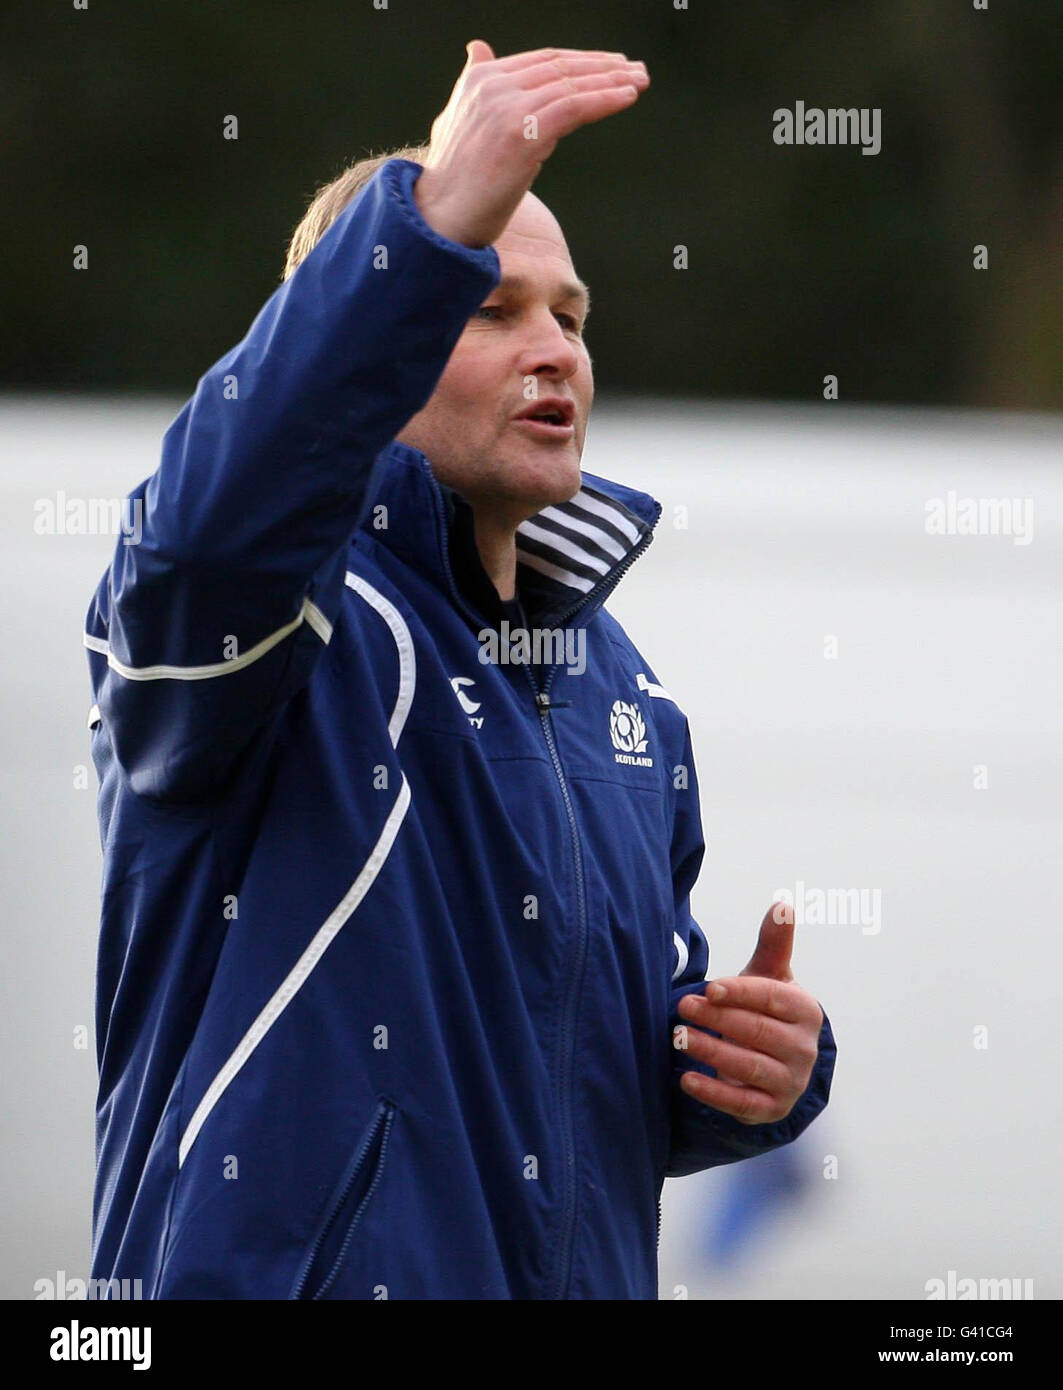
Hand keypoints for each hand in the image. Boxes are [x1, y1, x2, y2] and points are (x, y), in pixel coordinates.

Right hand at [414, 40, 648, 246]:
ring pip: (572, 86)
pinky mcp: (523, 133)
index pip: (543, 60)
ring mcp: (507, 107)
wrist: (440, 218)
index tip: (611, 66)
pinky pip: (574, 108)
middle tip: (636, 71)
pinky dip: (605, 100)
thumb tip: (477, 47)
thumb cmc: (454, 181)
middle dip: (603, 68)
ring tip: (640, 82)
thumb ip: (473, 81)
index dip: (581, 61)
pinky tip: (627, 97)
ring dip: (612, 82)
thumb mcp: (458, 118)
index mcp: (481, 78)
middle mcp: (493, 85)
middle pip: (561, 67)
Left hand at [673, 901, 824, 1124]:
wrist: (777, 1061)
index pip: (773, 999)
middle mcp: (804, 1049)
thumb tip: (782, 904)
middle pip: (757, 1032)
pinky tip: (685, 1078)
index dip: (741, 993)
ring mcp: (789, 1082)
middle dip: (718, 1019)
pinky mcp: (770, 1109)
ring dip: (711, 1052)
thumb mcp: (771, 976)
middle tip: (683, 1006)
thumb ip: (774, 943)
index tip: (709, 988)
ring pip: (748, 1067)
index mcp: (806, 1011)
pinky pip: (741, 1104)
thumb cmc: (767, 1009)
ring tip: (678, 1038)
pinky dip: (713, 1092)